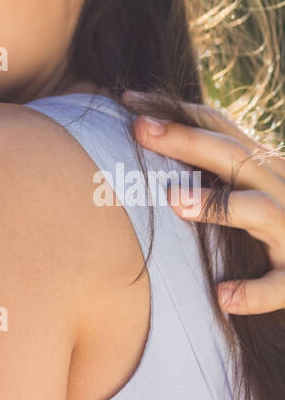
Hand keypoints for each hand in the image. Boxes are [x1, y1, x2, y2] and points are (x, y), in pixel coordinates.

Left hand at [124, 94, 284, 313]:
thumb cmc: (273, 225)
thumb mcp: (251, 184)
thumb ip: (212, 165)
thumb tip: (145, 136)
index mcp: (265, 165)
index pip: (222, 127)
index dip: (177, 114)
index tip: (129, 103)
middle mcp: (280, 189)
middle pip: (235, 157)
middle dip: (186, 141)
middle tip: (140, 130)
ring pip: (259, 209)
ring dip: (218, 205)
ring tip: (174, 202)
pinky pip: (279, 284)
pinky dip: (254, 290)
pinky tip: (222, 296)